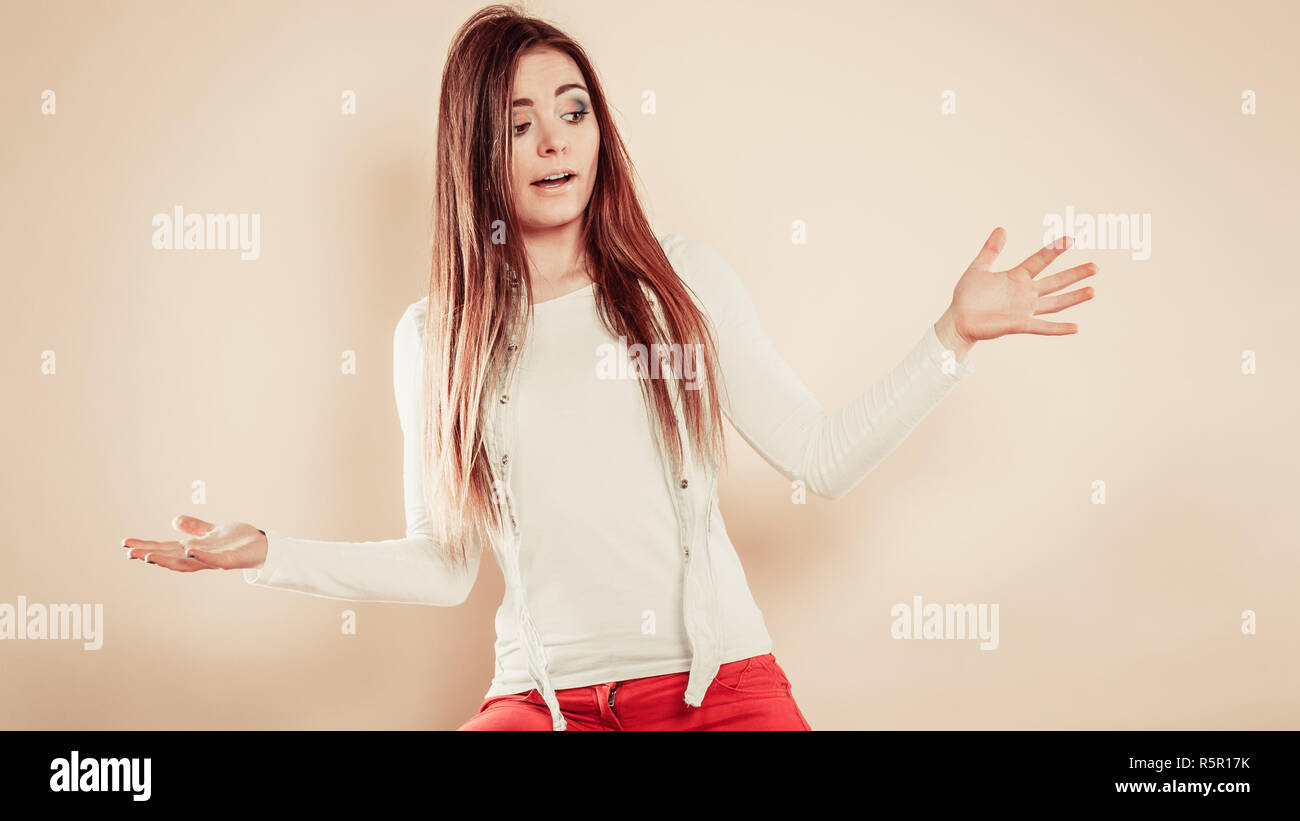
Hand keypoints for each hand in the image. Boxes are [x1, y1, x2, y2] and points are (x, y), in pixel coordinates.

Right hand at [122, 515, 267, 571]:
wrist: (262, 546)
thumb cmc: (238, 541)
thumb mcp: (212, 530)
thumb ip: (195, 527)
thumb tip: (174, 521)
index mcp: (193, 549)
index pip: (165, 548)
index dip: (146, 546)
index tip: (126, 544)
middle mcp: (199, 557)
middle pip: (169, 557)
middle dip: (149, 554)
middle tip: (129, 552)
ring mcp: (212, 560)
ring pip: (185, 563)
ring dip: (167, 560)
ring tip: (148, 556)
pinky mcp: (228, 561)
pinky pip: (212, 560)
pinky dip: (200, 557)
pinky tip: (189, 551)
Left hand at [941, 227, 1096, 345]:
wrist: (958, 320)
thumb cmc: (967, 297)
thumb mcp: (979, 268)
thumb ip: (991, 250)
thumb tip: (1002, 228)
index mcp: (1016, 277)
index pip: (1039, 261)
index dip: (1054, 250)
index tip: (1070, 238)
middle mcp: (1025, 293)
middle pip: (1055, 282)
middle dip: (1074, 275)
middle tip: (1095, 266)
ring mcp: (1024, 309)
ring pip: (1054, 302)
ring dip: (1073, 297)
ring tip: (1092, 291)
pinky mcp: (1018, 324)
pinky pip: (1041, 326)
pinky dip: (1058, 328)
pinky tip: (1075, 327)